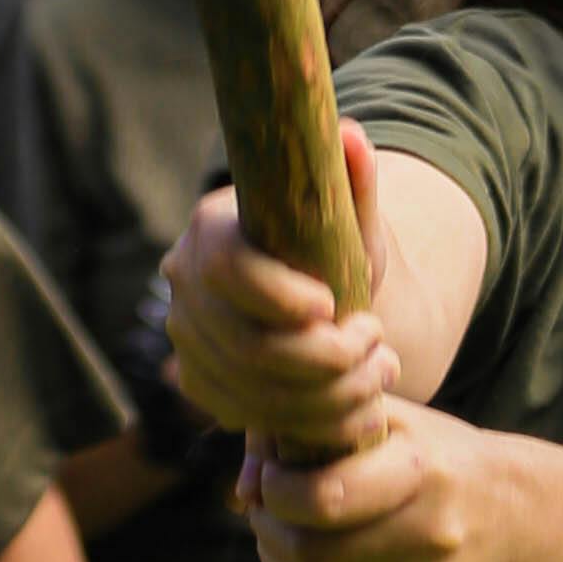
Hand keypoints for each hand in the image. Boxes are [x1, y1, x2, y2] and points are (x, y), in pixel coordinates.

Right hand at [163, 159, 398, 454]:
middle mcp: (182, 284)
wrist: (306, 291)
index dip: (279, 295)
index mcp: (209, 227)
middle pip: (246, 345)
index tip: (333, 305)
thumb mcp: (346, 213)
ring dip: (327, 397)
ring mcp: (185, 340)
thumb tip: (350, 136)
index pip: (229, 270)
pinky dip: (310, 425)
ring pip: (253, 392)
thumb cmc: (325, 242)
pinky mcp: (200, 386)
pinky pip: (250, 420)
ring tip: (380, 376)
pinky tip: (357, 412)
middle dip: (323, 359)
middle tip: (378, 346)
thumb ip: (352, 179)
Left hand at [244, 405, 509, 561]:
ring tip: (275, 540)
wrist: (508, 512)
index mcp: (421, 468)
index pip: (326, 499)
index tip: (269, 478)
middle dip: (269, 535)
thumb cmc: (431, 452)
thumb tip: (242, 485)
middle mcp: (432, 532)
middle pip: (316, 558)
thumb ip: (313, 433)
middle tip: (260, 513)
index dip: (278, 493)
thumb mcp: (387, 418)